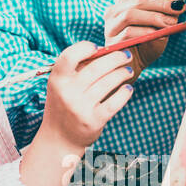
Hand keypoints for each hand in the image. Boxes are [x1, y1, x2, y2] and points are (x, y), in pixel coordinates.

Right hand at [17, 42, 134, 185]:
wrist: (59, 138)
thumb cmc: (63, 105)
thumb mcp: (60, 86)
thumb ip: (75, 70)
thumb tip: (105, 51)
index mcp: (56, 79)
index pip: (70, 56)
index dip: (85, 47)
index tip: (98, 48)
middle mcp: (67, 92)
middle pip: (96, 67)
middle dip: (116, 58)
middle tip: (126, 55)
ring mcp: (80, 107)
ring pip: (109, 82)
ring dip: (123, 74)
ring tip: (128, 71)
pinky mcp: (93, 120)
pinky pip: (115, 102)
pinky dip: (125, 93)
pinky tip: (128, 89)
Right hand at [104, 0, 185, 69]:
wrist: (133, 66)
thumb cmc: (146, 44)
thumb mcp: (159, 27)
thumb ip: (166, 15)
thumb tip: (179, 3)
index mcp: (126, 3)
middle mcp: (114, 11)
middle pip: (138, 1)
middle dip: (161, 3)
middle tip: (180, 6)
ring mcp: (111, 26)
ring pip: (130, 14)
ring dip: (154, 17)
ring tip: (171, 23)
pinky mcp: (111, 41)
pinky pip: (128, 33)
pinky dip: (146, 32)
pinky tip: (159, 35)